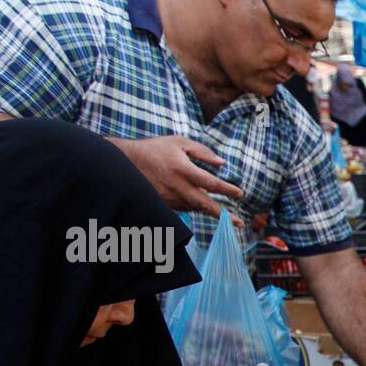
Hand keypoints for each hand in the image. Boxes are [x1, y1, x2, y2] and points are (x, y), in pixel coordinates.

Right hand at [111, 135, 243, 216]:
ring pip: (196, 208)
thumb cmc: (156, 149)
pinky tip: (201, 202)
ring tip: (226, 215)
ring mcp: (170, 198)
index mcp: (182, 169)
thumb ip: (202, 151)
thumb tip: (222, 163)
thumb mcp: (179, 142)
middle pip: (205, 204)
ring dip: (210, 210)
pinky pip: (186, 208)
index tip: (240, 193)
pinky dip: (195, 206)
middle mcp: (177, 187)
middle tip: (240, 223)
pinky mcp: (164, 204)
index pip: (210, 182)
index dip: (226, 189)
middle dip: (224, 215)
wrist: (126, 161)